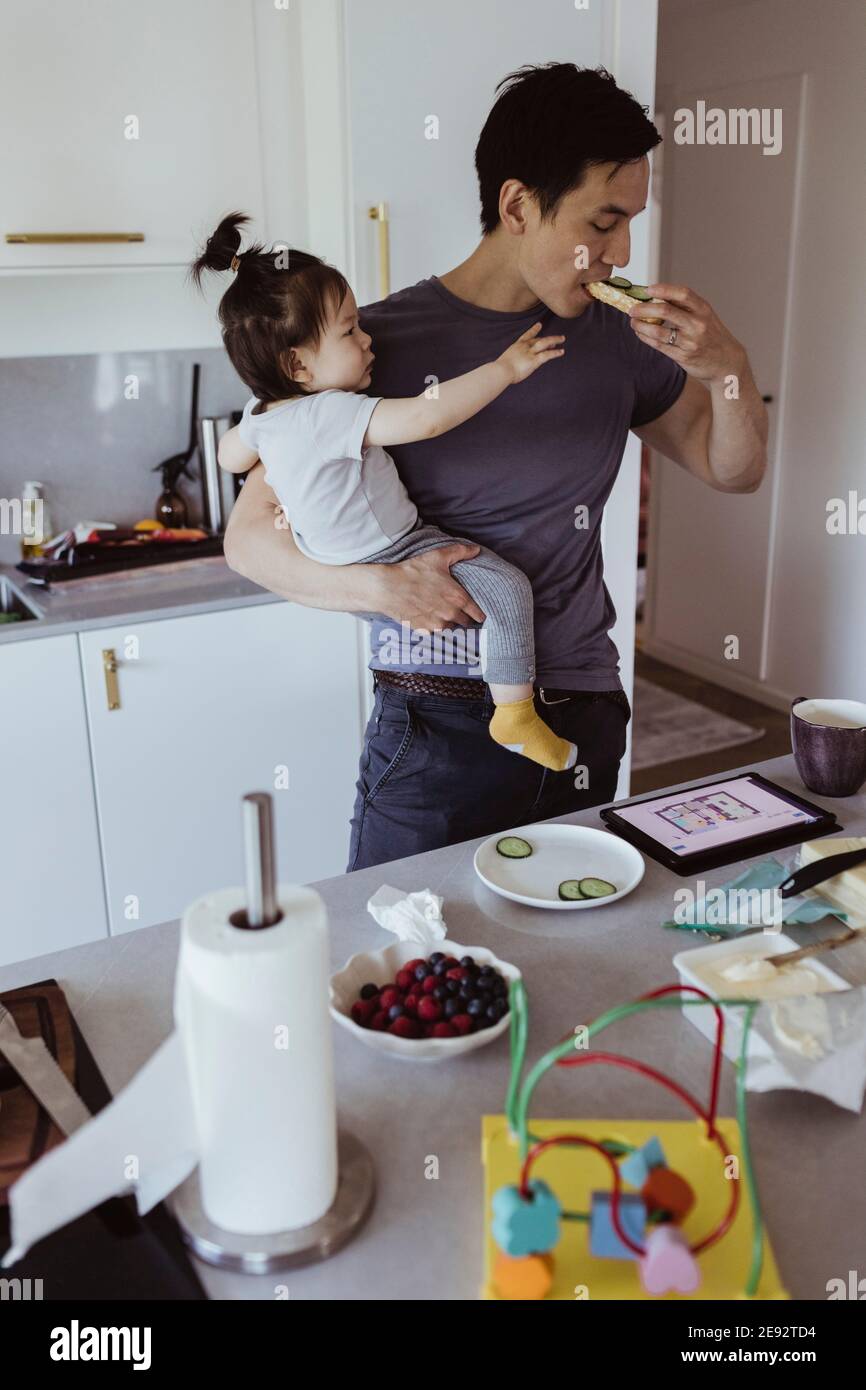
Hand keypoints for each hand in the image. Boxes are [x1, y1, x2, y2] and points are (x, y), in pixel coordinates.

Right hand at [370, 542, 485, 631]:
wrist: (387, 587)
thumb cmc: (412, 571)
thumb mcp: (438, 557)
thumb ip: (460, 552)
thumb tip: (477, 549)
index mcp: (458, 598)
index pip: (478, 613)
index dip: (479, 614)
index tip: (479, 614)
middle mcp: (450, 614)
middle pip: (465, 623)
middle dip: (463, 618)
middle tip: (459, 611)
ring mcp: (437, 624)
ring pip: (450, 628)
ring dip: (449, 623)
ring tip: (442, 614)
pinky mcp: (424, 630)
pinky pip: (435, 632)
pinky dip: (434, 627)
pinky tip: (429, 617)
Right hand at [498, 322, 564, 383]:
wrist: (501, 371)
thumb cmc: (499, 370)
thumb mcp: (504, 363)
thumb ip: (510, 362)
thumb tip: (509, 367)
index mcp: (516, 346)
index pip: (526, 336)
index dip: (534, 330)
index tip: (539, 325)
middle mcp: (524, 347)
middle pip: (538, 339)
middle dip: (548, 338)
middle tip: (557, 338)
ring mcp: (530, 353)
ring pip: (545, 343)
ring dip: (554, 340)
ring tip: (562, 339)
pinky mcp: (534, 360)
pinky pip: (547, 355)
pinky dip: (555, 353)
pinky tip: (561, 352)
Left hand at [628, 284, 745, 383]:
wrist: (727, 362)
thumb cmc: (712, 335)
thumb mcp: (705, 315)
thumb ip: (685, 306)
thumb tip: (656, 295)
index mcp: (703, 309)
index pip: (682, 294)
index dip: (663, 289)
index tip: (648, 289)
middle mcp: (697, 324)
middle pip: (665, 311)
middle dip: (644, 308)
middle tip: (632, 309)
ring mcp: (690, 341)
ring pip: (659, 330)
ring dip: (641, 325)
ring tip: (633, 322)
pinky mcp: (683, 356)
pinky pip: (659, 345)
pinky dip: (646, 338)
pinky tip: (641, 333)